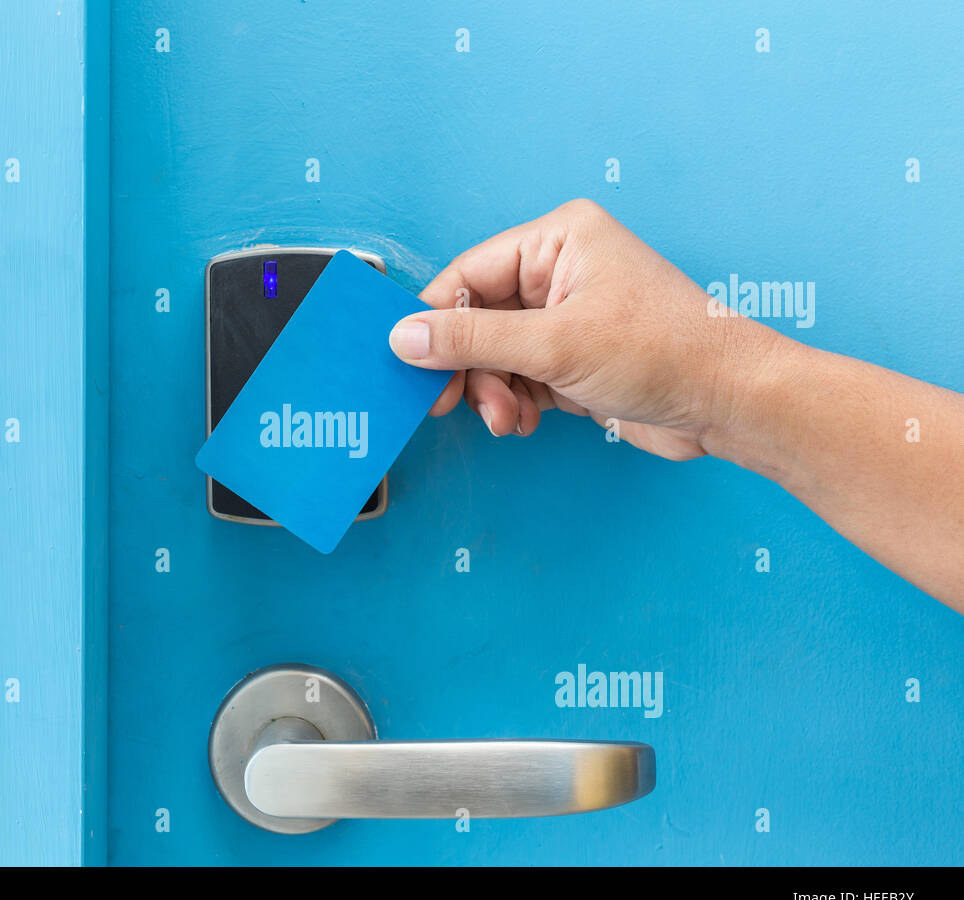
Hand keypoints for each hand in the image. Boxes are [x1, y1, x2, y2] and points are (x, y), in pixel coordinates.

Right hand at [388, 199, 787, 460]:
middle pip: (478, 319)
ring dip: (491, 392)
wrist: (729, 404)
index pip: (469, 273)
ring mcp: (568, 318)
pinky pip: (519, 378)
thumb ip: (473, 341)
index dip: (435, 319)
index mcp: (560, 240)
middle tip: (449, 402)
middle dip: (468, 367)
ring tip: (506, 418)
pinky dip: (513, 403)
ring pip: (495, 355)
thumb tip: (406, 337)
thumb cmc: (668, 352)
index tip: (407, 359)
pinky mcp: (575, 359)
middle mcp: (562, 272)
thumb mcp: (555, 345)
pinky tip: (522, 421)